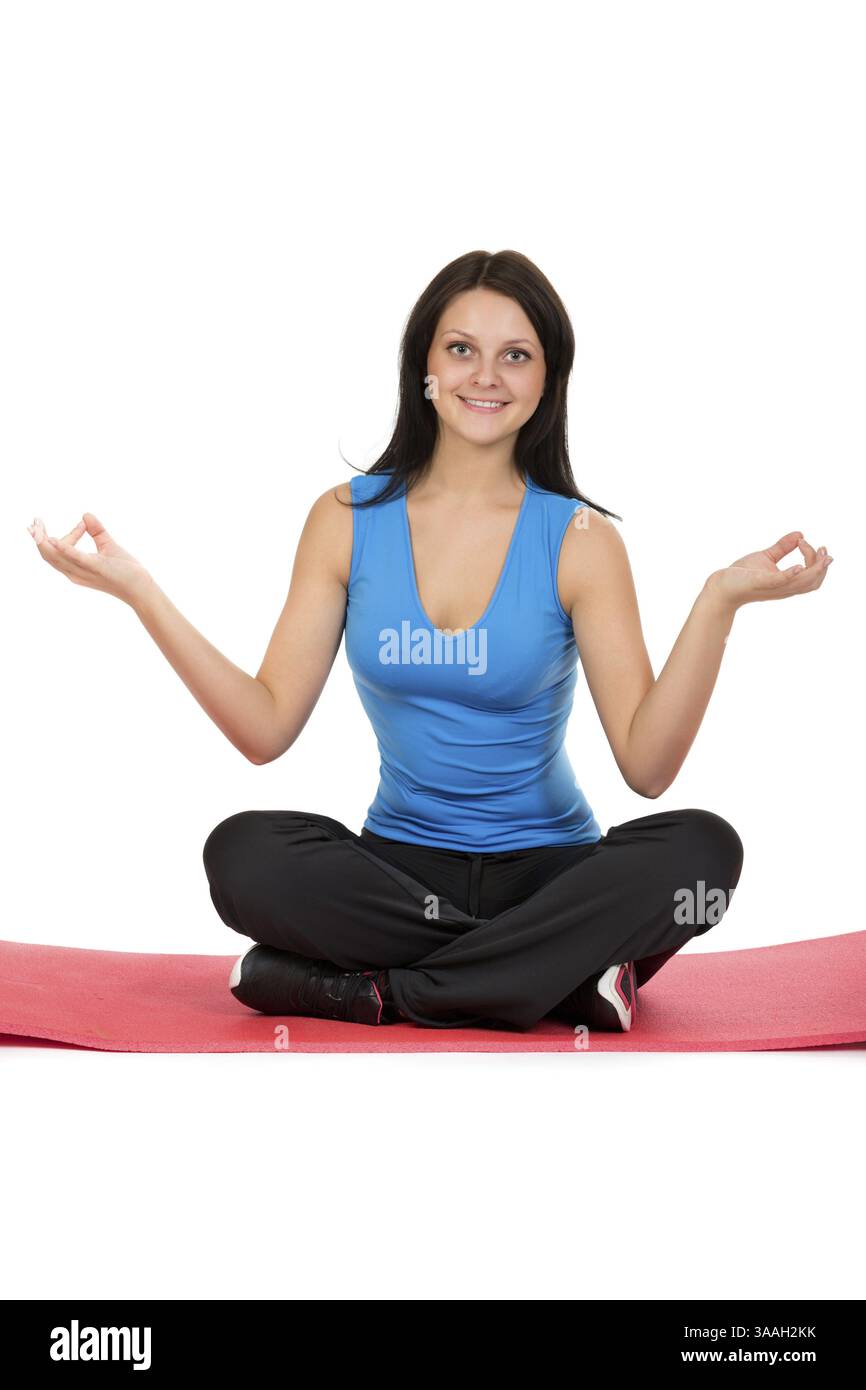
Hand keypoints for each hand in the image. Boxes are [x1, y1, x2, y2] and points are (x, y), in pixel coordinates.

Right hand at [27, 512, 154, 605]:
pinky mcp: (95, 568)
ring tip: (36, 526)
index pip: (59, 551)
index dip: (67, 534)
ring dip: (43, 540)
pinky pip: (74, 558)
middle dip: (38, 538)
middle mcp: (75, 573)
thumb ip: (97, 531)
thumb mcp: (108, 546)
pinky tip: (54, 539)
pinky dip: (63, 548)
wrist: (141, 588)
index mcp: (76, 568)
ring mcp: (83, 572)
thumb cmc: (126, 571)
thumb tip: (85, 515)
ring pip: (54, 557)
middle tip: (33, 522)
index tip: (84, 524)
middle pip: (48, 555)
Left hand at [705, 531, 833, 611]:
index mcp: (787, 583)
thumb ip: (782, 547)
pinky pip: (780, 581)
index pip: (811, 573)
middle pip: (814, 582)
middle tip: (824, 549)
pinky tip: (798, 566)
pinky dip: (791, 574)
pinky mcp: (761, 582)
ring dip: (815, 568)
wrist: (721, 587)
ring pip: (804, 583)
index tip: (802, 541)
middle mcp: (784, 587)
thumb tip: (800, 534)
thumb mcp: (766, 557)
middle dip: (823, 566)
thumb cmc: (742, 575)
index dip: (814, 558)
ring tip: (821, 553)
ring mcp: (774, 586)